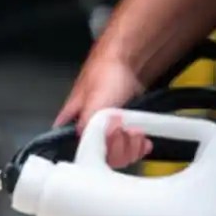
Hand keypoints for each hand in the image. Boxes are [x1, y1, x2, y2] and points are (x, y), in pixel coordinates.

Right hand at [55, 53, 149, 167]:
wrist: (131, 58)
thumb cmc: (106, 74)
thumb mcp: (92, 105)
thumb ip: (85, 130)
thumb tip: (87, 149)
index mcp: (72, 125)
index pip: (75, 152)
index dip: (92, 157)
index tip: (106, 149)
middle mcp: (89, 130)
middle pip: (100, 156)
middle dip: (117, 149)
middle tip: (124, 134)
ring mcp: (109, 129)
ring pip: (117, 153)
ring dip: (130, 146)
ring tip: (136, 132)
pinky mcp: (127, 126)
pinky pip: (131, 146)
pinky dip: (139, 145)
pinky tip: (143, 139)